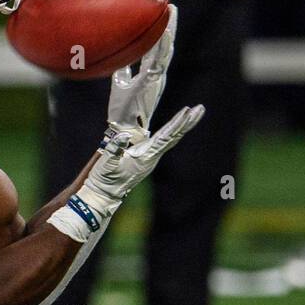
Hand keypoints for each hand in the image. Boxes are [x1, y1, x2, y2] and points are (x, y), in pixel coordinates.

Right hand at [77, 105, 205, 217]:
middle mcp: (151, 158)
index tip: (186, 111)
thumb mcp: (106, 164)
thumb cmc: (104, 180)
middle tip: (200, 108)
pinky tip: (178, 126)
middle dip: (187, 122)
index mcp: (145, 157)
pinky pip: (163, 143)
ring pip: (170, 140)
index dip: (176, 124)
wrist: (104, 196)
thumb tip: (123, 137)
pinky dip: (173, 132)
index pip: (164, 137)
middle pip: (173, 137)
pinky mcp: (146, 159)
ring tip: (194, 112)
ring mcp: (150, 159)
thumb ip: (114, 149)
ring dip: (183, 126)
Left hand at [108, 5, 176, 139]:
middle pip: (164, 46)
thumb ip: (123, 70)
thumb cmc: (121, 110)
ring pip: (164, 51)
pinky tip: (166, 34)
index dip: (159, 32)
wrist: (122, 129)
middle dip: (169, 26)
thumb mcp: (120, 84)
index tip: (162, 13)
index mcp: (149, 73)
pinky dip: (162, 47)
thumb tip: (118, 57)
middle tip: (170, 5)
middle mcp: (155, 74)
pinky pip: (158, 61)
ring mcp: (155, 78)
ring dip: (168, 32)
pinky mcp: (152, 83)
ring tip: (171, 13)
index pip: (155, 48)